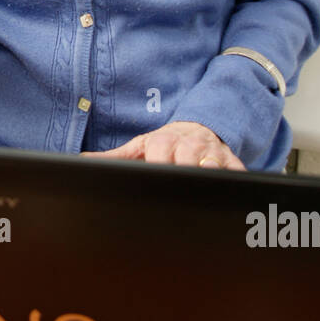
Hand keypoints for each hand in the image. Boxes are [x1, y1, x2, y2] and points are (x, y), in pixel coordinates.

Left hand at [82, 121, 244, 169]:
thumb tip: (82, 162)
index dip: (159, 163)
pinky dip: (233, 181)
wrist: (199, 130)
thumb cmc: (166, 144)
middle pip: (188, 158)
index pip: (162, 152)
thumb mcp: (140, 146)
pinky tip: (228, 191)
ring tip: (202, 182)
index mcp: (165, 141)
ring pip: (213, 164)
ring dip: (208, 172)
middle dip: (184, 170)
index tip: (157, 173)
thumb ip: (115, 157)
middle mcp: (190, 144)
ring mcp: (213, 153)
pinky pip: (237, 173)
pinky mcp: (233, 163)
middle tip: (178, 182)